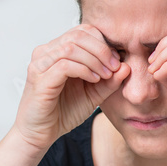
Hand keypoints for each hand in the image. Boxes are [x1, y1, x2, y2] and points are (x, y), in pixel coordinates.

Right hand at [14, 24, 129, 152]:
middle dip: (102, 50)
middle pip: (78, 35)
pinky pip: (65, 65)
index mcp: (56, 50)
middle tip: (115, 67)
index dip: (103, 43)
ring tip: (106, 74)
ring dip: (94, 59)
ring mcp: (40, 64)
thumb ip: (109, 81)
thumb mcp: (93, 94)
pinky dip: (84, 70)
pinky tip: (94, 80)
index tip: (116, 62)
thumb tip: (127, 66)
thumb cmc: (62, 112)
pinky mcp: (39, 78)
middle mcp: (45, 52)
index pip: (83, 32)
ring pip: (72, 47)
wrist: (41, 134)